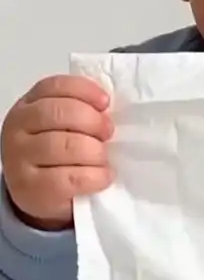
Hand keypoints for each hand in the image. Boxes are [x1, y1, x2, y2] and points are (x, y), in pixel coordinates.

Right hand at [0, 75, 113, 230]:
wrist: (35, 193)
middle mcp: (18, 128)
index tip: (105, 102)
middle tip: (108, 133)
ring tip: (103, 158)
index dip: (85, 91)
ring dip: (95, 151)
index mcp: (28, 106)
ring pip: (66, 146)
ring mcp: (21, 159)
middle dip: (92, 121)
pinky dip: (95, 176)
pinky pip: (70, 178)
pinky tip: (103, 176)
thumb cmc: (53, 154)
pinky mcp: (33, 188)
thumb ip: (77, 111)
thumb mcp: (58, 126)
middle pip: (60, 113)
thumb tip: (108, 111)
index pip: (56, 87)